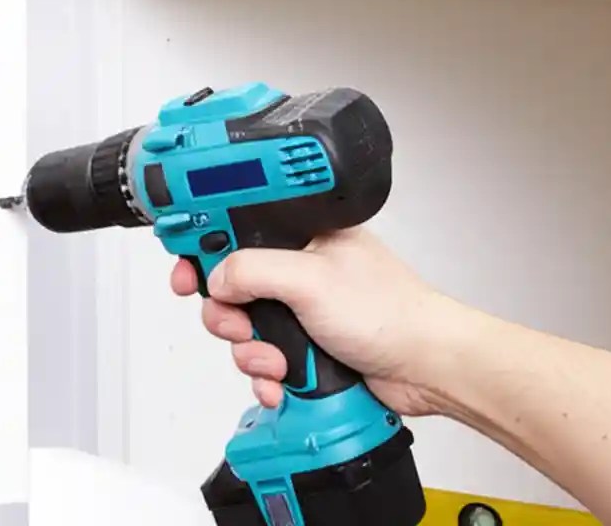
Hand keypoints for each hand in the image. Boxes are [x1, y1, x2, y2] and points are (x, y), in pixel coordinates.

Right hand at [170, 227, 460, 415]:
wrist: (426, 367)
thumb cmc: (391, 312)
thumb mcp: (310, 279)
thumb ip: (252, 270)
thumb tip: (215, 278)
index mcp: (300, 235)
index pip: (234, 228)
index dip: (202, 248)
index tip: (184, 271)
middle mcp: (298, 268)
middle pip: (229, 286)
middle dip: (227, 315)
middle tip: (237, 326)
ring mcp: (300, 309)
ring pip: (243, 329)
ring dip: (251, 353)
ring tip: (277, 361)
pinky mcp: (305, 345)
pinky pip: (263, 359)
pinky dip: (266, 375)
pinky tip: (282, 382)